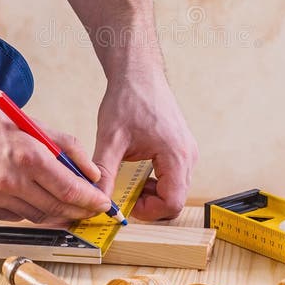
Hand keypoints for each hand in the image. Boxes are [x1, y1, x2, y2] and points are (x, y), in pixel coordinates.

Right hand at [0, 83, 110, 222]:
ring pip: (36, 216)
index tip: (103, 205)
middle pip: (56, 208)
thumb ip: (68, 148)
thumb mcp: (33, 124)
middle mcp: (9, 181)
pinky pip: (14, 216)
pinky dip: (27, 209)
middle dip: (79, 211)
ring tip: (63, 201)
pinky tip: (29, 194)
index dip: (91, 201)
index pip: (70, 190)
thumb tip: (92, 173)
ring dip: (54, 211)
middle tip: (91, 209)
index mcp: (27, 156)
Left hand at [93, 62, 198, 219]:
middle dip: (150, 204)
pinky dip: (157, 182)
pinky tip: (136, 172)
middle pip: (176, 199)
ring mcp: (187, 151)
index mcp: (176, 155)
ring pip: (176, 188)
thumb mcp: (110, 139)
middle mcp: (188, 155)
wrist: (138, 73)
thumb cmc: (128, 99)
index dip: (149, 212)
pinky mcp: (181, 147)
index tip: (127, 205)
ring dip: (153, 193)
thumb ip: (103, 173)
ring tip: (128, 183)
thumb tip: (96, 200)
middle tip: (125, 196)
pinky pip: (174, 176)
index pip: (172, 203)